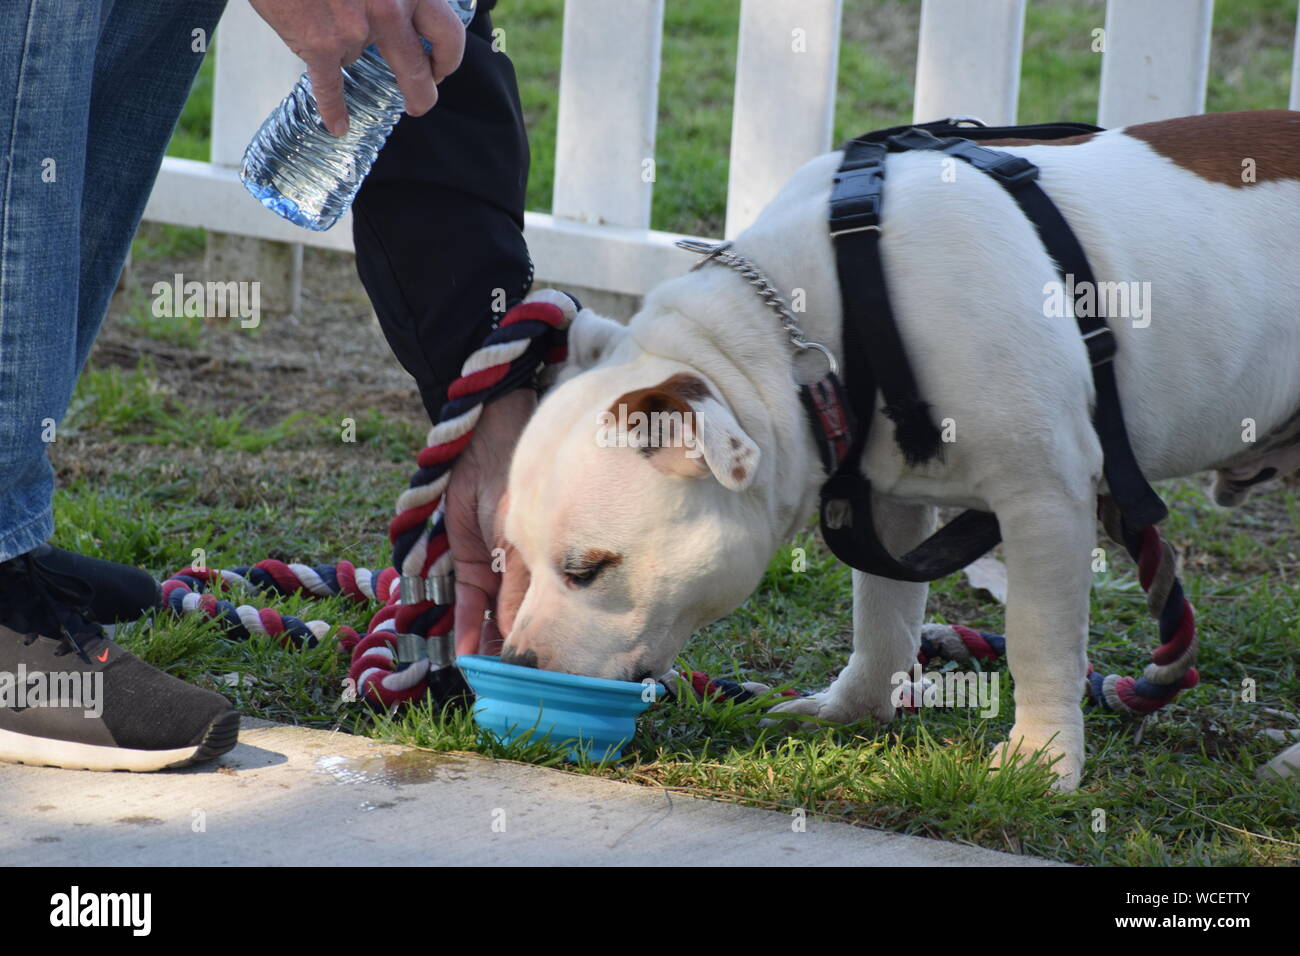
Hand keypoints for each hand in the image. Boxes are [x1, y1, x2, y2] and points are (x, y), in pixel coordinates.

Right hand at [250, 0, 466, 135]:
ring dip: (345, 44)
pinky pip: (330, 88)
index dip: (448, 59)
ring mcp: (356, 31)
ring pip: (360, 57)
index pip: (448, 35)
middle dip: (423, 93)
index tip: (441, 68)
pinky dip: (333, 110)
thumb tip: (405, 11)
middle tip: (420, 103)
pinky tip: (338, 125)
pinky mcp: (320, 45)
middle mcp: (390, 8)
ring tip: (324, 20)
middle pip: (419, 71)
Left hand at [445, 389, 534, 655]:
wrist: (482, 445)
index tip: (544, 676)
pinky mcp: (468, 564)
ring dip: (487, 648)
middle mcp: (525, 571)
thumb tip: (521, 637)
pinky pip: (465, 604)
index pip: (548, 613)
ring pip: (490, 619)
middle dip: (515, 653)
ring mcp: (496, 569)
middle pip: (519, 621)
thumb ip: (517, 589)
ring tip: (487, 681)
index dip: (546, 644)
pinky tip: (467, 656)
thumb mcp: (517, 541)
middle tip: (513, 688)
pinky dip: (463, 629)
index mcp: (550, 563)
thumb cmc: (516, 482)